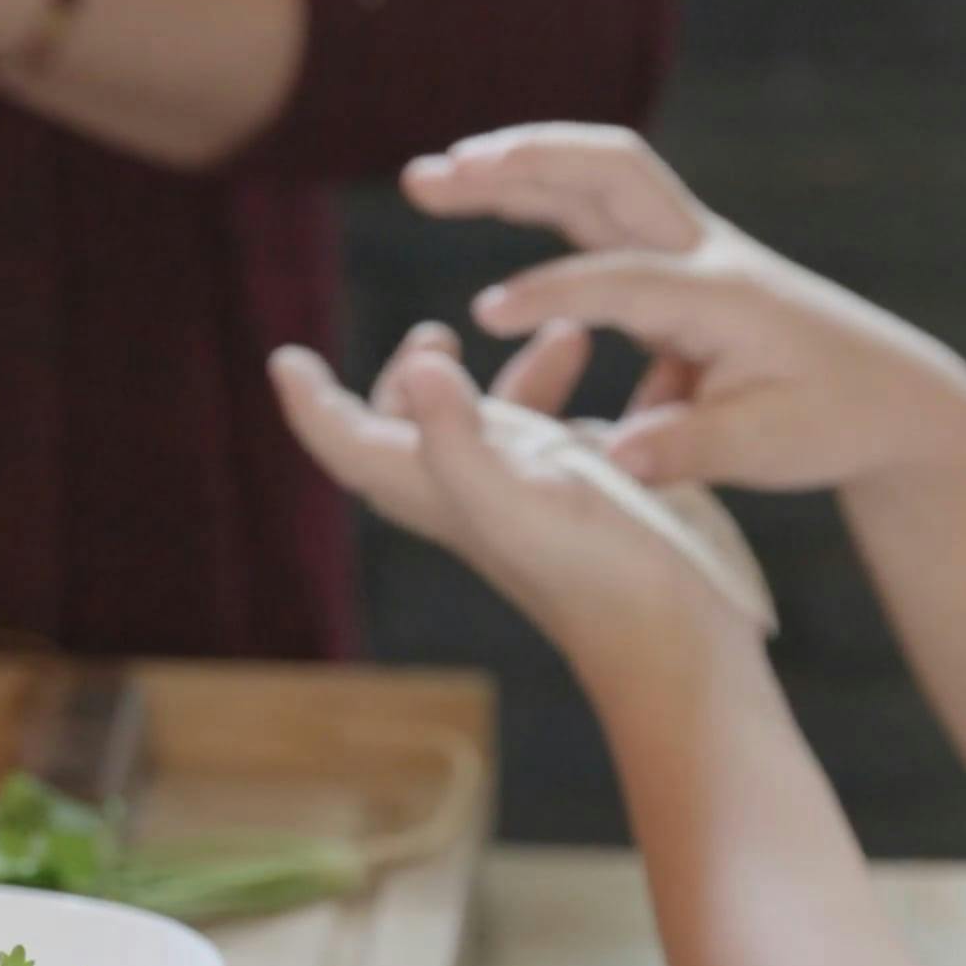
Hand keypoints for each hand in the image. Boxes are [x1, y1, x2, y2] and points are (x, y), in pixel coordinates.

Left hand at [270, 317, 761, 679]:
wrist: (680, 632)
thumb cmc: (596, 571)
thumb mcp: (519, 494)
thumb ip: (457, 434)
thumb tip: (417, 366)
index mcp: (436, 491)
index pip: (347, 444)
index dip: (311, 402)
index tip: (285, 358)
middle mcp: (474, 493)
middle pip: (411, 432)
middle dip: (412, 380)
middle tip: (434, 333)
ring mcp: (531, 497)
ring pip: (495, 426)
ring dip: (509, 377)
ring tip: (563, 333)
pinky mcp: (589, 499)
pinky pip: (565, 433)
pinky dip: (579, 396)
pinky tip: (620, 372)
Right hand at [403, 125, 965, 496]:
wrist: (894, 396)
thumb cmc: (832, 423)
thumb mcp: (769, 449)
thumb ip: (689, 449)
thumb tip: (616, 456)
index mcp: (722, 296)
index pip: (623, 280)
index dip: (555, 294)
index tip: (487, 314)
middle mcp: (702, 252)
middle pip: (605, 174)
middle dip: (517, 166)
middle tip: (428, 178)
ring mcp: (689, 246)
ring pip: (594, 178)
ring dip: (514, 166)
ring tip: (429, 178)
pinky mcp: (675, 260)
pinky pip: (596, 208)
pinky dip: (538, 193)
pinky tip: (481, 197)